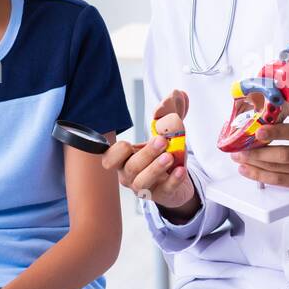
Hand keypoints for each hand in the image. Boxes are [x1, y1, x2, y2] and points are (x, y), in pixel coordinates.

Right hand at [102, 89, 197, 218]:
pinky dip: (172, 180)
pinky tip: (180, 170)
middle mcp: (130, 174)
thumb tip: (177, 94)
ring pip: (142, 182)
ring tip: (169, 157)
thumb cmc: (164, 153)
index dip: (114, 153)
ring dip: (155, 168)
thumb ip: (169, 112)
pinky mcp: (162, 195)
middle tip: (161, 141)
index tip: (127, 144)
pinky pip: (164, 190)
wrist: (179, 176)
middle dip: (145, 154)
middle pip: (130, 168)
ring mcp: (145, 187)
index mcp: (125, 159)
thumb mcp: (167, 131)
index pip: (108, 160)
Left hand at [231, 102, 288, 194]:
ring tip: (239, 158)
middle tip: (240, 148)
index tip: (259, 131)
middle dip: (259, 153)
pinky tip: (249, 170)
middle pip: (286, 155)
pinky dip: (262, 177)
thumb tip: (273, 101)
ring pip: (281, 170)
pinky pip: (282, 182)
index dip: (276, 132)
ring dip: (256, 165)